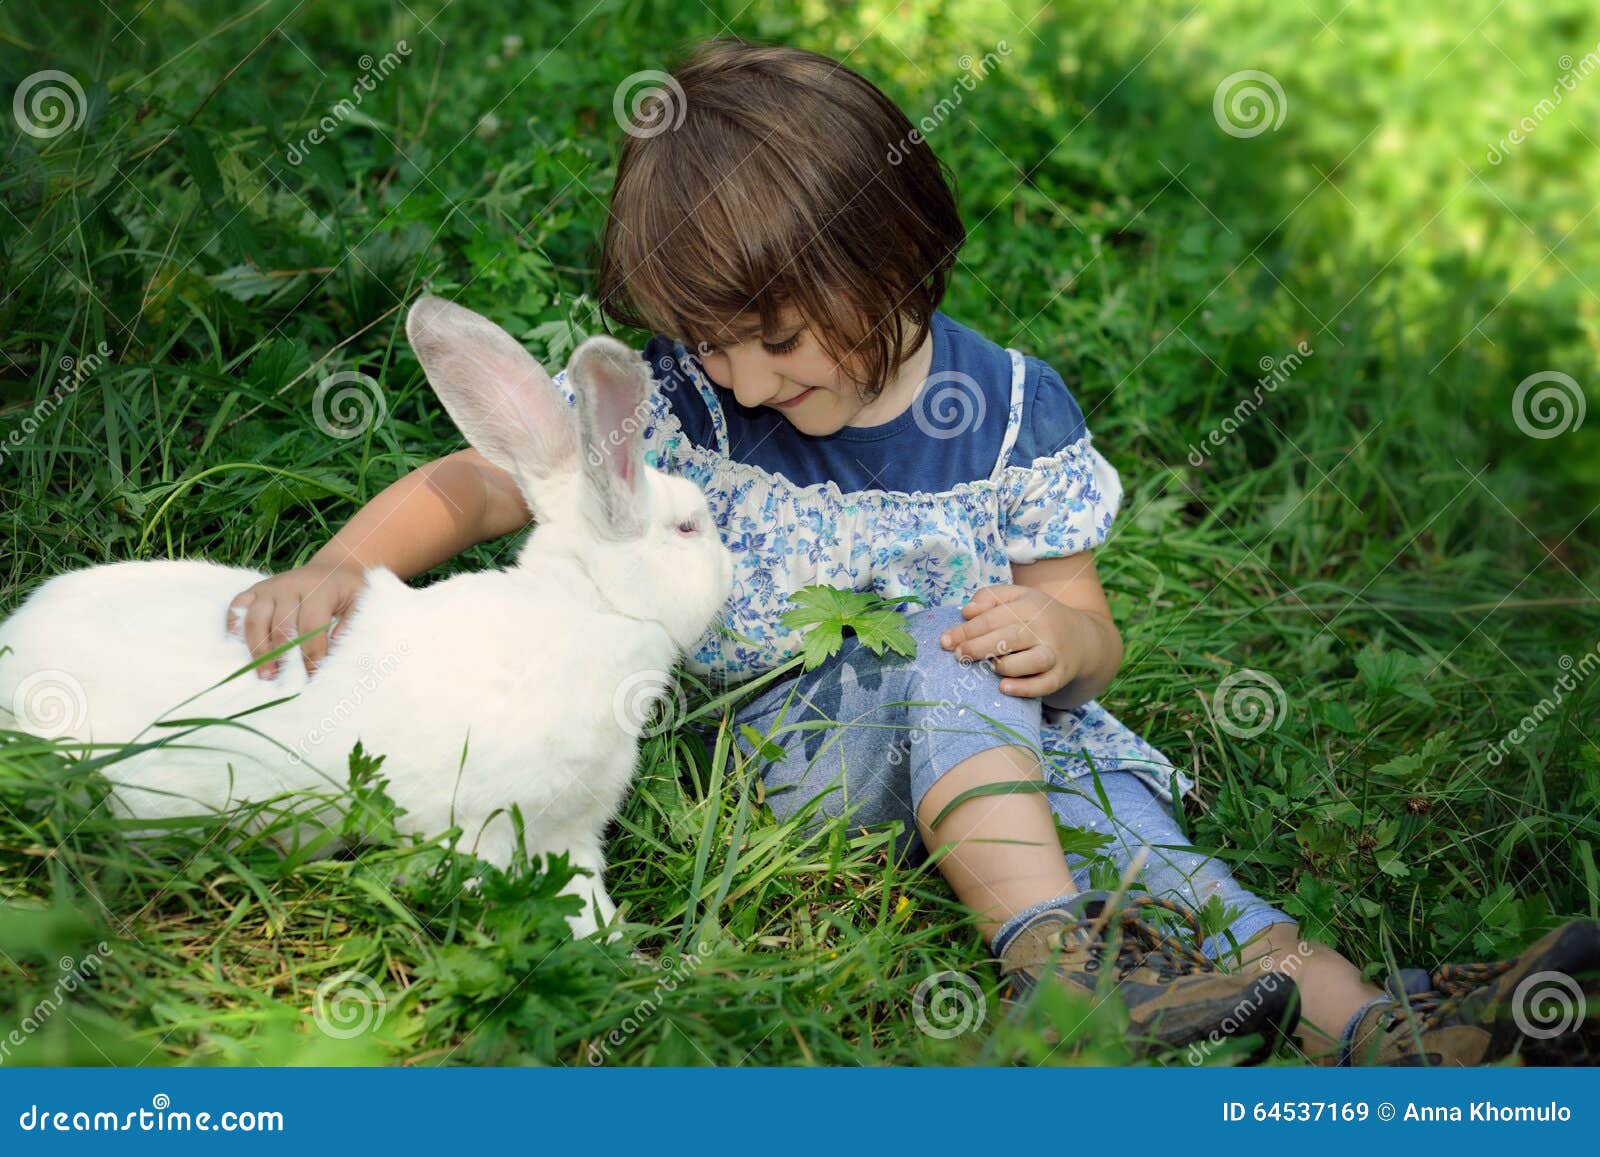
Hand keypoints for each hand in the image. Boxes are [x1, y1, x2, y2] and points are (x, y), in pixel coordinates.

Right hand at [226, 561, 368, 679]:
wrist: (333, 568)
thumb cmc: (348, 590)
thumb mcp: (362, 601)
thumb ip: (351, 623)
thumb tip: (332, 647)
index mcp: (318, 589)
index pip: (312, 626)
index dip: (312, 654)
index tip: (312, 675)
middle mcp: (290, 585)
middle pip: (281, 626)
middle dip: (283, 657)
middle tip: (283, 681)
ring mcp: (269, 587)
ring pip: (255, 620)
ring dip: (257, 649)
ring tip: (264, 674)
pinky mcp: (255, 589)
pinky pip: (237, 607)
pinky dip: (233, 627)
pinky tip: (239, 649)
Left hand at [936, 584, 1079, 698]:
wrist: (1083, 638)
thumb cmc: (1039, 617)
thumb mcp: (1018, 597)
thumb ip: (990, 597)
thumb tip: (966, 611)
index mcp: (1029, 606)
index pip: (992, 618)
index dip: (966, 630)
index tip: (944, 641)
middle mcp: (1043, 629)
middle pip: (1007, 638)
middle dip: (977, 647)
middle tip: (958, 656)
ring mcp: (1054, 653)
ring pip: (1029, 661)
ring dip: (1003, 666)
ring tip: (989, 667)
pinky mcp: (1061, 675)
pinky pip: (1044, 685)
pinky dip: (1025, 688)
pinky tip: (1004, 688)